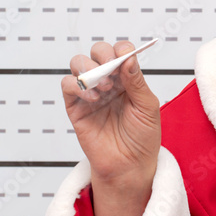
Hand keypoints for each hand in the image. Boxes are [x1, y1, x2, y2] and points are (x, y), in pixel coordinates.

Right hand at [62, 40, 161, 215]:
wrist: (129, 165)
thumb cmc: (142, 137)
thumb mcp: (147, 107)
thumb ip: (136, 81)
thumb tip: (129, 58)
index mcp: (127, 78)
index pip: (120, 52)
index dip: (121, 49)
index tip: (125, 56)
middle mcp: (108, 81)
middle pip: (97, 52)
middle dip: (102, 55)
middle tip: (110, 69)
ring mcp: (90, 92)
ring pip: (78, 63)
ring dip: (89, 69)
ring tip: (103, 88)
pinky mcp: (75, 107)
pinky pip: (67, 84)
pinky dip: (77, 84)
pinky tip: (92, 97)